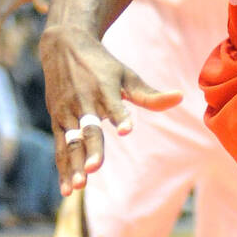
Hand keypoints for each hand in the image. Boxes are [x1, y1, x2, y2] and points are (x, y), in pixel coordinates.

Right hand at [39, 24, 181, 193]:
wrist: (64, 45)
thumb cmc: (102, 64)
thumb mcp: (126, 75)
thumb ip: (150, 95)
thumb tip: (180, 98)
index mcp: (104, 88)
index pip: (114, 105)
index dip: (120, 116)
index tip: (126, 129)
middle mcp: (84, 101)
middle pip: (88, 129)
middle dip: (91, 149)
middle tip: (94, 168)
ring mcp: (67, 112)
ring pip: (70, 142)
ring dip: (73, 165)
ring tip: (78, 186)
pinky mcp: (56, 120)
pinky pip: (60, 148)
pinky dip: (63, 168)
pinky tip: (67, 190)